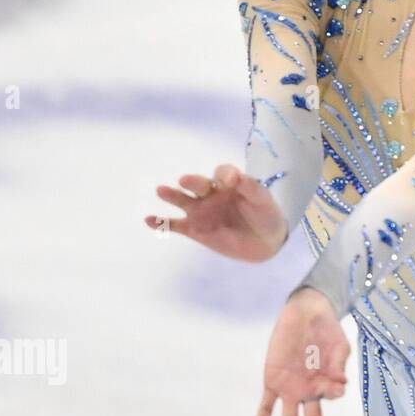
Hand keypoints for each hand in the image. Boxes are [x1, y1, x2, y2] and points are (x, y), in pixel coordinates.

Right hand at [146, 163, 288, 261]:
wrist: (264, 242)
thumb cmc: (265, 214)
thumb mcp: (262, 199)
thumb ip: (250, 187)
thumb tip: (235, 175)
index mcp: (229, 183)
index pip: (222, 173)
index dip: (225, 175)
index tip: (231, 180)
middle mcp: (212, 193)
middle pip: (199, 184)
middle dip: (193, 181)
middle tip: (186, 181)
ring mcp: (201, 211)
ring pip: (183, 200)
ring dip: (172, 195)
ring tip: (161, 190)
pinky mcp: (195, 230)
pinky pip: (175, 225)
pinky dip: (162, 223)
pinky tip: (149, 220)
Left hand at [255, 287, 350, 415]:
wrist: (306, 312)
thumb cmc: (328, 329)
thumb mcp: (339, 345)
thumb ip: (339, 365)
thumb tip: (339, 385)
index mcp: (328, 383)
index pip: (332, 398)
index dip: (334, 391)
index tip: (336, 382)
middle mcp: (310, 390)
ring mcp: (290, 387)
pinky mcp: (272, 380)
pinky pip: (266, 405)